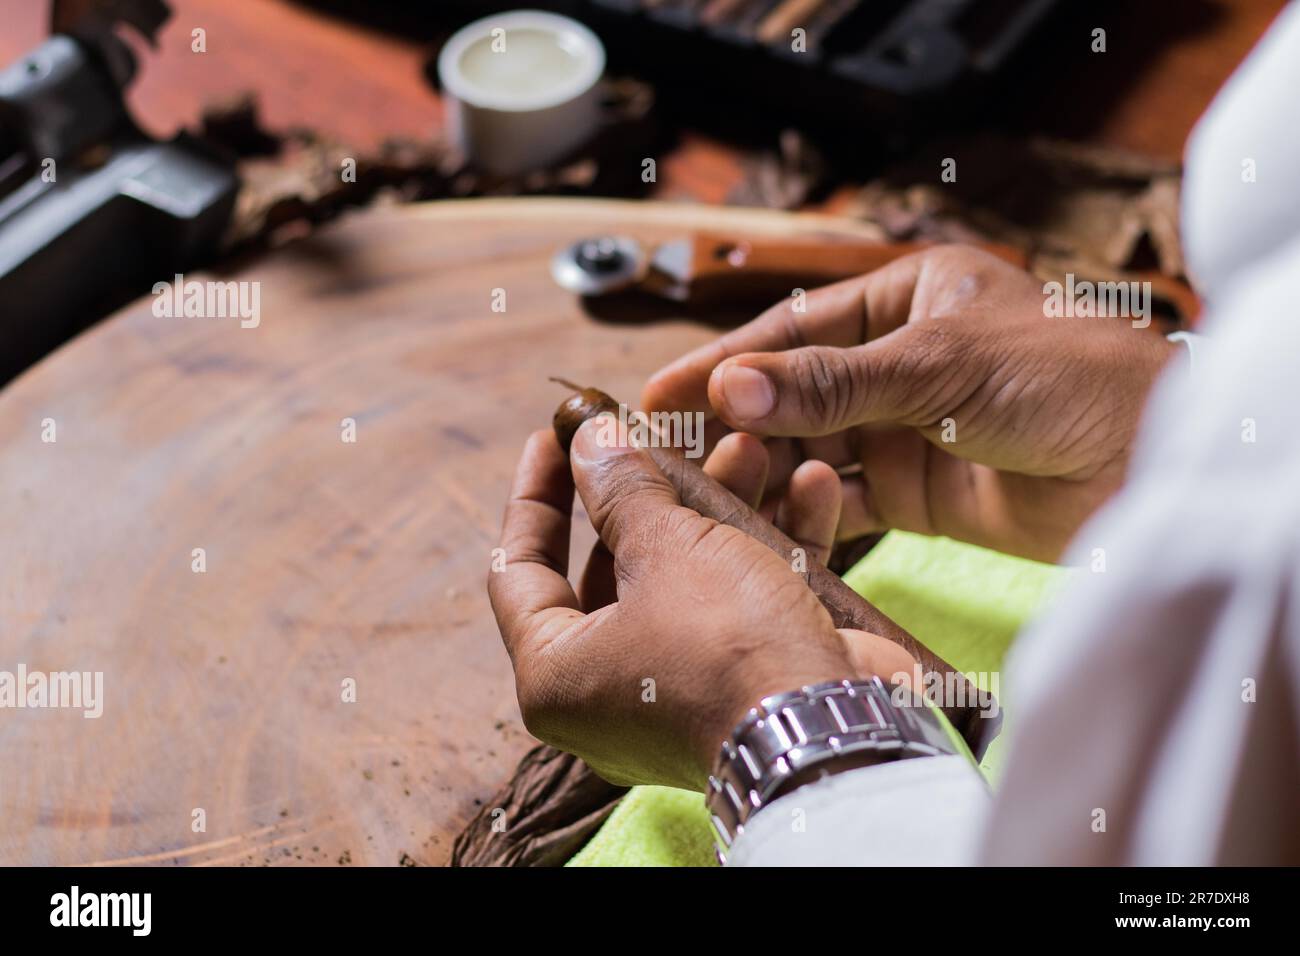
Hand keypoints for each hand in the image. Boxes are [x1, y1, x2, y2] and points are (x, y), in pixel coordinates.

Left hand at [488, 418, 915, 790]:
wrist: (835, 731)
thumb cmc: (727, 644)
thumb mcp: (665, 547)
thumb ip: (621, 489)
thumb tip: (588, 440)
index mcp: (557, 674)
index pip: (518, 569)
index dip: (536, 494)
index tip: (553, 435)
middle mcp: (609, 692)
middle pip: (613, 568)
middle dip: (650, 491)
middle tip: (667, 434)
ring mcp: (681, 693)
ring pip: (687, 578)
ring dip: (720, 507)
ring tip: (750, 446)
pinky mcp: (749, 685)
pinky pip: (747, 604)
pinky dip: (773, 546)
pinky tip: (809, 483)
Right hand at [643, 245, 1176, 562]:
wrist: (1149, 465)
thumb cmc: (1068, 377)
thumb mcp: (940, 364)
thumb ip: (833, 383)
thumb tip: (731, 386)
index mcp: (907, 296)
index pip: (795, 328)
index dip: (725, 360)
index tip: (662, 392)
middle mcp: (899, 360)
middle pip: (794, 391)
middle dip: (736, 420)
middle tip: (671, 450)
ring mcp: (904, 428)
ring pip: (810, 447)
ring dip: (765, 467)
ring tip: (712, 487)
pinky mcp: (916, 491)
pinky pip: (841, 499)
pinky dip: (805, 509)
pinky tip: (769, 518)